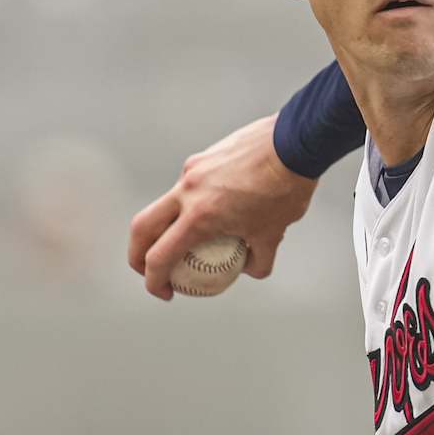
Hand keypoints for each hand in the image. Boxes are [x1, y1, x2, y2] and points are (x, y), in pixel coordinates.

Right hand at [128, 114, 318, 299]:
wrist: (295, 143)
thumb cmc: (286, 189)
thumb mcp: (275, 233)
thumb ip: (259, 259)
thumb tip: (247, 270)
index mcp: (199, 217)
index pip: (159, 256)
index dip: (155, 281)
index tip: (166, 292)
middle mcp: (187, 191)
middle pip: (142, 227)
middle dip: (138, 253)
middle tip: (151, 268)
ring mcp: (193, 169)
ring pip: (167, 202)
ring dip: (168, 224)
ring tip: (189, 237)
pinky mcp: (203, 156)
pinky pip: (189, 184)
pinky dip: (193, 201)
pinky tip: (218, 205)